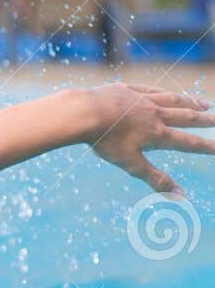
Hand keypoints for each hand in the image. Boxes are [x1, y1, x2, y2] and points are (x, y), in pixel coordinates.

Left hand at [82, 82, 214, 195]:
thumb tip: (180, 197)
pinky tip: (167, 93)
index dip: (206, 146)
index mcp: (157, 134)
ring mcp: (142, 100)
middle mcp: (155, 114)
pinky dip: (164, 93)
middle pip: (186, 117)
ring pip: (173, 100)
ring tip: (204, 105)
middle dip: (204, 120)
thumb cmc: (106, 141)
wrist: (84, 112)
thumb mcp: (131, 164)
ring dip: (191, 103)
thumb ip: (156, 179)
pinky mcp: (127, 90)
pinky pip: (152, 91)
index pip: (188, 142)